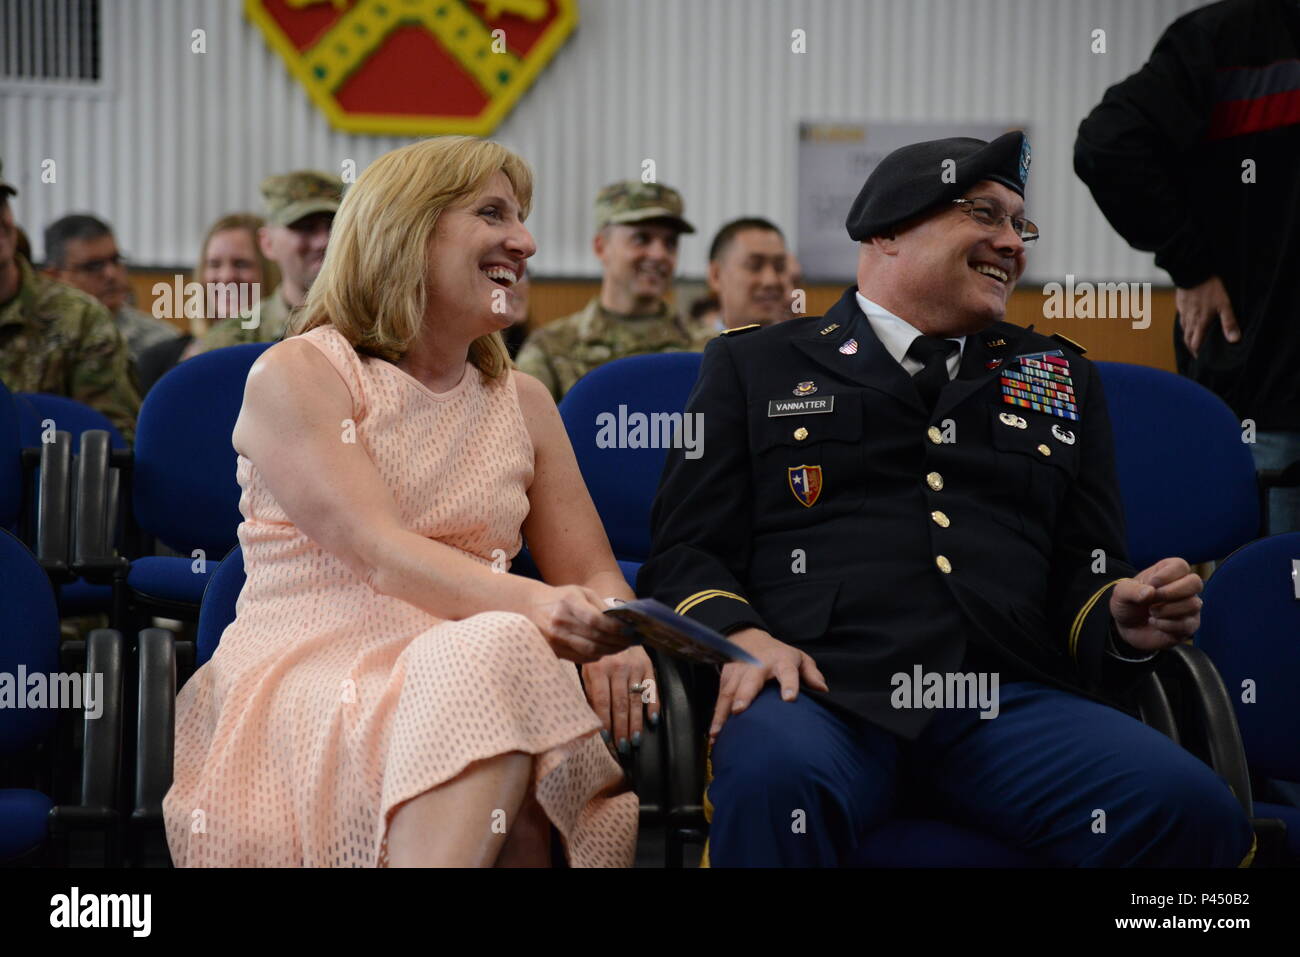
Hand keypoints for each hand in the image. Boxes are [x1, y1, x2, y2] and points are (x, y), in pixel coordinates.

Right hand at [523, 585, 632, 662]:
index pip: (596, 620)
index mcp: (569, 603)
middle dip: (618, 641)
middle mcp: (561, 622)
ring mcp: (556, 639)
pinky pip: (581, 658)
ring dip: (610, 650)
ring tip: (623, 646)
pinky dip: (597, 656)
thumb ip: (600, 606)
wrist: (530, 607)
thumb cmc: (561, 598)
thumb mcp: (580, 592)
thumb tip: (623, 621)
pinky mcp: (555, 651)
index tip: (631, 630)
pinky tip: (606, 650)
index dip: (616, 628)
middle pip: (596, 638)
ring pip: (590, 651)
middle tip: (633, 640)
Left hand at [581, 646, 659, 754]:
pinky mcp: (647, 665)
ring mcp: (634, 667)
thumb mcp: (587, 667)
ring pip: (636, 700)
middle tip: (622, 747)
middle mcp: (618, 668)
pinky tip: (653, 721)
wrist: (616, 627)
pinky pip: (652, 688)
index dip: (604, 722)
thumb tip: (591, 719)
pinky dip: (653, 705)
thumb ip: (589, 690)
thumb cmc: (598, 653)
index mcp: (598, 668)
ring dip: (636, 722)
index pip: (602, 701)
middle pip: (620, 704)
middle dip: (621, 728)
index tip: (606, 739)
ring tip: (635, 740)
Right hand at [709, 628, 827, 741]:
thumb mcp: (800, 658)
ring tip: (719, 733)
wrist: (749, 638)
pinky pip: (720, 697)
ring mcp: (740, 671)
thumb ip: (812, 674)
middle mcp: (759, 665)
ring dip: (723, 712)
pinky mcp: (726, 677)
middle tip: (740, 711)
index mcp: (782, 661)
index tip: (789, 698)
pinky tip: (714, 734)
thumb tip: (822, 690)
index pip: (788, 672)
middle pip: (751, 680)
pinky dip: (716, 716)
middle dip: (744, 694)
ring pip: (730, 691)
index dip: (789, 684)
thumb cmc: (780, 655)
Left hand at [1108, 557, 1203, 653]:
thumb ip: (1132, 590)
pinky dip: (1167, 625)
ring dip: (1167, 610)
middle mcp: (1183, 588)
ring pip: (1194, 604)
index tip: (1151, 584)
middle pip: (1195, 583)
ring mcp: (1188, 607)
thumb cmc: (1128, 603)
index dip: (1166, 575)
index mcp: (1168, 572)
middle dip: (1172, 592)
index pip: (1180, 566)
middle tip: (1153, 599)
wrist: (1127, 627)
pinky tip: (1154, 623)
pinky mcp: (1188, 625)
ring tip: (1151, 612)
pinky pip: (1187, 624)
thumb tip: (1150, 592)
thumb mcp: (1121, 593)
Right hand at [1176, 276, 1239, 357]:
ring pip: (1183, 329)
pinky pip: (1181, 319)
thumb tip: (1234, 340)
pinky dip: (1185, 325)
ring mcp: (1183, 313)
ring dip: (1188, 337)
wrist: (1192, 273)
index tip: (1202, 359)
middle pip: (1187, 339)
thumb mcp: (1224, 305)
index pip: (1195, 344)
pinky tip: (1190, 322)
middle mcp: (1189, 321)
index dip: (1197, 353)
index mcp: (1199, 323)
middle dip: (1191, 348)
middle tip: (1198, 352)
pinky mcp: (1181, 305)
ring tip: (1194, 339)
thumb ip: (1229, 323)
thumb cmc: (1210, 289)